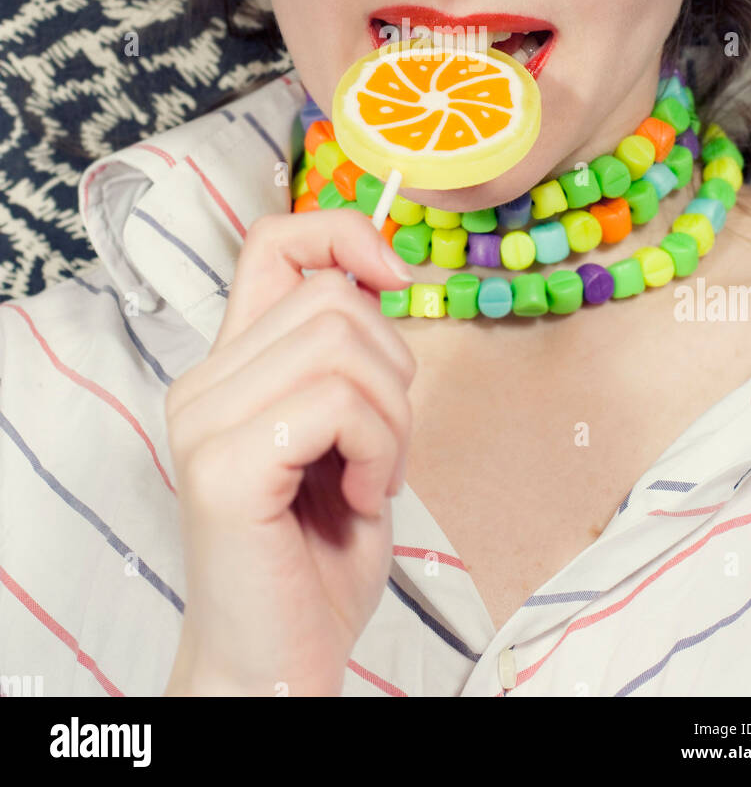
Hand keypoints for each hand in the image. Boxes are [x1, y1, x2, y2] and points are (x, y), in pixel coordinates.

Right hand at [162, 210, 414, 695]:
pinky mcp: (223, 465)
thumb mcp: (344, 437)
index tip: (396, 279)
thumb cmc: (318, 561)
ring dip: (391, 418)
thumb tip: (382, 281)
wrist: (277, 666)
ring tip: (373, 479)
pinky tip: (361, 499)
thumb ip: (345, 362)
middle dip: (394, 370)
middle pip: (332, 297)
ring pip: (341, 342)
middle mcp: (204, 384)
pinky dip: (378, 449)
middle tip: (384, 449)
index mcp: (231, 367)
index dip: (343, 233)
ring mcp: (205, 421)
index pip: (273, 241)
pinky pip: (335, 402)